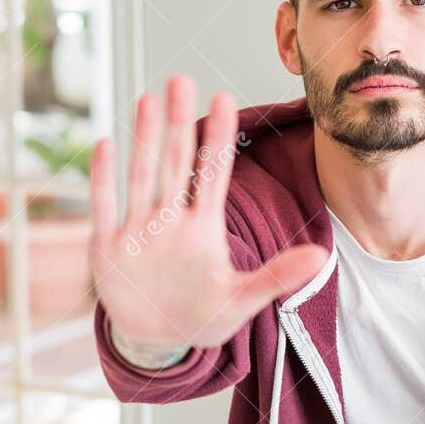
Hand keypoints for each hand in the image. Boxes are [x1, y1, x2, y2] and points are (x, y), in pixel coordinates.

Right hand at [88, 75, 326, 348]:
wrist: (158, 342)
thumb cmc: (202, 316)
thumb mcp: (243, 300)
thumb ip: (277, 277)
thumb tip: (320, 257)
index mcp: (204, 228)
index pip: (213, 174)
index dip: (218, 138)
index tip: (223, 98)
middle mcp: (171, 220)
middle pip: (175, 163)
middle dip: (178, 124)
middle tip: (182, 80)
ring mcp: (138, 231)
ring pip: (142, 176)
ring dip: (144, 140)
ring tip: (148, 99)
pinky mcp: (109, 248)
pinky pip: (105, 207)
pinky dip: (103, 180)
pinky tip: (105, 145)